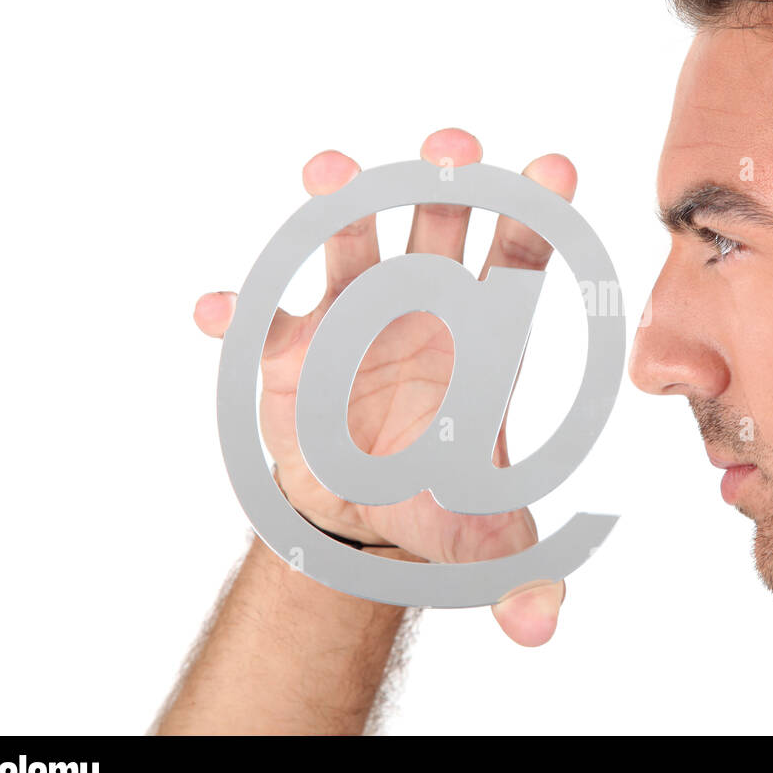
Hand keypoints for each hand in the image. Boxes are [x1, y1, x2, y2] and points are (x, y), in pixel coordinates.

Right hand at [194, 128, 573, 645]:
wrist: (365, 507)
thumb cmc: (436, 504)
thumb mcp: (481, 542)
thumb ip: (519, 575)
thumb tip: (543, 627)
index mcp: (482, 339)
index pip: (517, 266)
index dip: (536, 218)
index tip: (554, 169)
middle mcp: (421, 309)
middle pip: (437, 230)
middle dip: (445, 184)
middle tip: (451, 146)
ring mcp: (352, 318)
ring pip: (347, 246)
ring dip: (341, 206)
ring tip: (330, 171)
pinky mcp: (290, 347)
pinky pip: (261, 319)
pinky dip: (239, 312)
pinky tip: (217, 310)